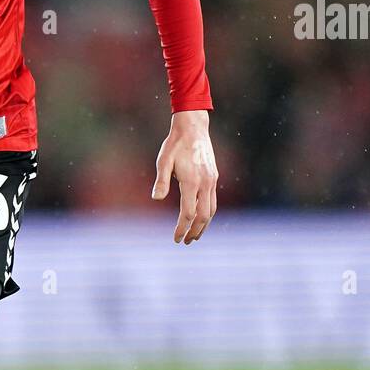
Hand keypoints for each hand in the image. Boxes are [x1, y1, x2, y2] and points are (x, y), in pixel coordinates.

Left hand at [151, 110, 217, 243]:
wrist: (193, 127)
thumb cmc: (175, 144)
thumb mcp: (163, 161)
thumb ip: (161, 181)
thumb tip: (156, 199)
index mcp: (191, 181)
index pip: (188, 213)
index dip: (182, 228)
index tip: (175, 239)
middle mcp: (205, 183)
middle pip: (203, 216)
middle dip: (195, 231)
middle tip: (185, 242)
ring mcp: (212, 180)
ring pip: (212, 210)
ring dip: (204, 225)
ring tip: (195, 235)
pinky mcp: (214, 177)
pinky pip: (213, 200)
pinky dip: (208, 213)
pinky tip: (201, 217)